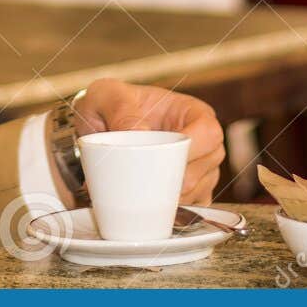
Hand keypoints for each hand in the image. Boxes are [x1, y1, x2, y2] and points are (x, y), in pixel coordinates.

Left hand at [73, 79, 225, 204]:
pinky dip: (168, 211)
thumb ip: (120, 109)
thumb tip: (141, 134)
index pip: (208, 133)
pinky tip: (144, 204)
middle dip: (175, 179)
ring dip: (168, 197)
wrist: (98, 126)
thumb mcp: (106, 95)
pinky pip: (189, 209)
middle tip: (140, 180)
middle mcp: (203, 142)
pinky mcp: (191, 194)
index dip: (193, 150)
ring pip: (198, 192)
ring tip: (135, 189)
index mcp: (192, 113)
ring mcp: (200, 170)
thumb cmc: (109, 106)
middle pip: (206, 167)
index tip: (163, 159)